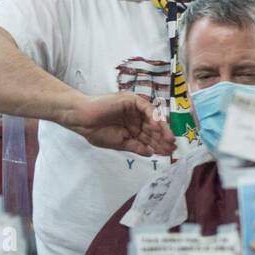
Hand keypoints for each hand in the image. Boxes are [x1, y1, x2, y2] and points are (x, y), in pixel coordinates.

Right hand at [61, 92, 175, 156]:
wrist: (82, 120)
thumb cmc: (96, 131)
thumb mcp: (120, 143)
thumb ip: (136, 146)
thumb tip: (150, 153)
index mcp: (132, 128)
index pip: (148, 137)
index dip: (158, 145)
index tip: (168, 153)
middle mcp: (135, 118)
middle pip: (153, 129)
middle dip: (162, 139)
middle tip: (172, 148)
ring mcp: (134, 109)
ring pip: (153, 118)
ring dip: (162, 129)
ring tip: (169, 140)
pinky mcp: (131, 100)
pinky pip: (146, 108)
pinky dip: (154, 117)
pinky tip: (159, 127)